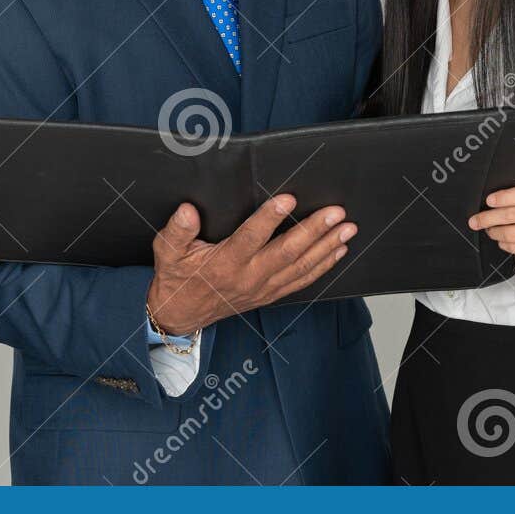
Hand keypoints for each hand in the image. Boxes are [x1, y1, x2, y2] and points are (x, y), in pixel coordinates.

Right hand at [145, 194, 354, 334]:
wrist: (181, 314)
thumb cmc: (177, 278)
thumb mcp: (167, 252)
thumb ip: (177, 230)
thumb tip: (188, 210)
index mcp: (224, 263)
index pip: (251, 238)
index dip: (270, 218)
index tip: (289, 199)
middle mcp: (248, 276)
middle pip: (287, 252)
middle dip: (314, 231)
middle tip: (335, 212)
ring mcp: (263, 287)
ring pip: (300, 267)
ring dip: (326, 246)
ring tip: (347, 228)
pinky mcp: (270, 294)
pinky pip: (302, 280)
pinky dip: (323, 266)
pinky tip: (338, 250)